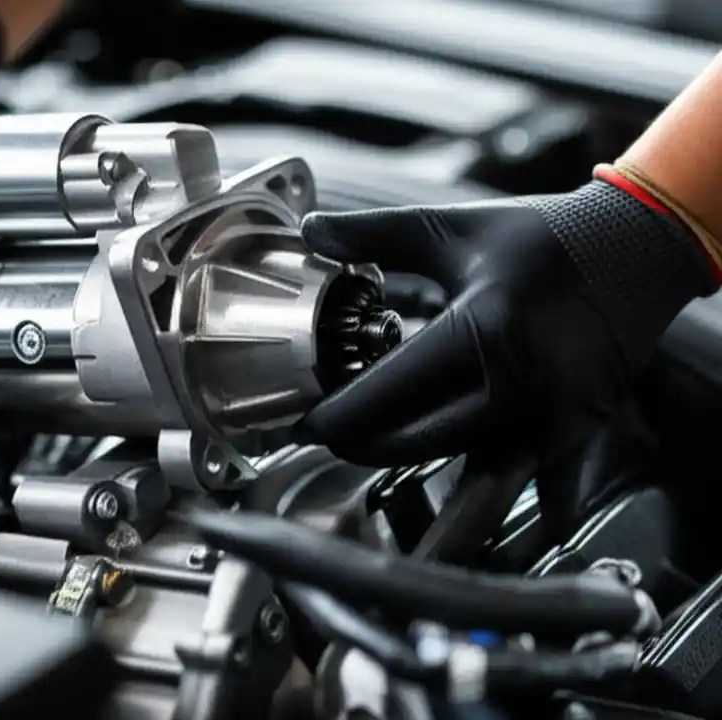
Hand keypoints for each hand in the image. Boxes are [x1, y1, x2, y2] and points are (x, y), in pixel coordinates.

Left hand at [295, 180, 715, 472]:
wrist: (642, 249)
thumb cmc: (547, 238)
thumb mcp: (453, 228)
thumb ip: (373, 234)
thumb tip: (311, 233)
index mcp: (481, 331)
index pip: (384, 398)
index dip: (332, 419)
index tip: (303, 424)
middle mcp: (517, 387)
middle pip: (411, 446)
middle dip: (360, 447)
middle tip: (330, 438)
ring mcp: (549, 421)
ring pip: (463, 484)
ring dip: (418, 492)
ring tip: (382, 495)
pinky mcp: (570, 439)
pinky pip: (517, 486)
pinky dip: (485, 503)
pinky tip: (456, 516)